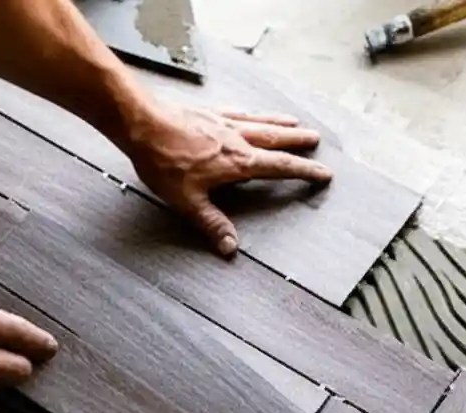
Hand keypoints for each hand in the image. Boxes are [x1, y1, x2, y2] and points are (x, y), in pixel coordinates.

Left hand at [123, 104, 332, 256]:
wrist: (143, 124)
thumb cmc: (163, 161)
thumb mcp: (187, 201)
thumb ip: (211, 223)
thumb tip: (230, 246)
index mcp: (238, 162)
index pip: (280, 166)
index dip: (304, 171)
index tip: (323, 172)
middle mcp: (237, 139)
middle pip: (276, 138)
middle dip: (298, 141)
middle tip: (316, 139)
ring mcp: (223, 123)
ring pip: (260, 122)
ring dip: (280, 123)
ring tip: (295, 122)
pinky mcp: (208, 113)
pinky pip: (238, 112)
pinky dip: (250, 113)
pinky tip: (250, 113)